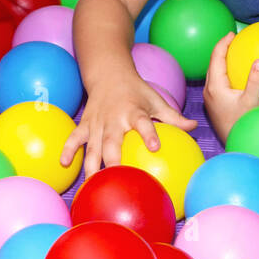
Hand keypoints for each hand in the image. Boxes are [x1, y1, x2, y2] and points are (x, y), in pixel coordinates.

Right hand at [60, 70, 197, 179]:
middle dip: (113, 161)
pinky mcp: (85, 124)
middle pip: (112, 142)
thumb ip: (173, 116)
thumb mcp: (156, 99)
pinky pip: (75, 138)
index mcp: (133, 112)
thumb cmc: (136, 91)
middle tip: (118, 180)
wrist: (108, 73)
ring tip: (93, 185)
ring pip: (93, 146)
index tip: (155, 146)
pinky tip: (65, 164)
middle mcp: (113, 119)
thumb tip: (194, 127)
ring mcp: (97, 123)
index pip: (142, 123)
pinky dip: (68, 149)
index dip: (148, 134)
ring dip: (92, 165)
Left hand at [203, 31, 258, 143]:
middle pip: (213, 63)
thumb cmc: (244, 124)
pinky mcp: (216, 105)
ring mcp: (212, 99)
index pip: (216, 57)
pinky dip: (227, 73)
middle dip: (222, 49)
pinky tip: (239, 76)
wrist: (237, 145)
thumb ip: (256, 81)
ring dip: (223, 61)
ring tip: (235, 54)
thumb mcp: (252, 101)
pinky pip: (220, 82)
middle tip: (234, 40)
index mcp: (215, 86)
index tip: (232, 33)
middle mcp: (210, 91)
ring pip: (215, 73)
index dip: (223, 43)